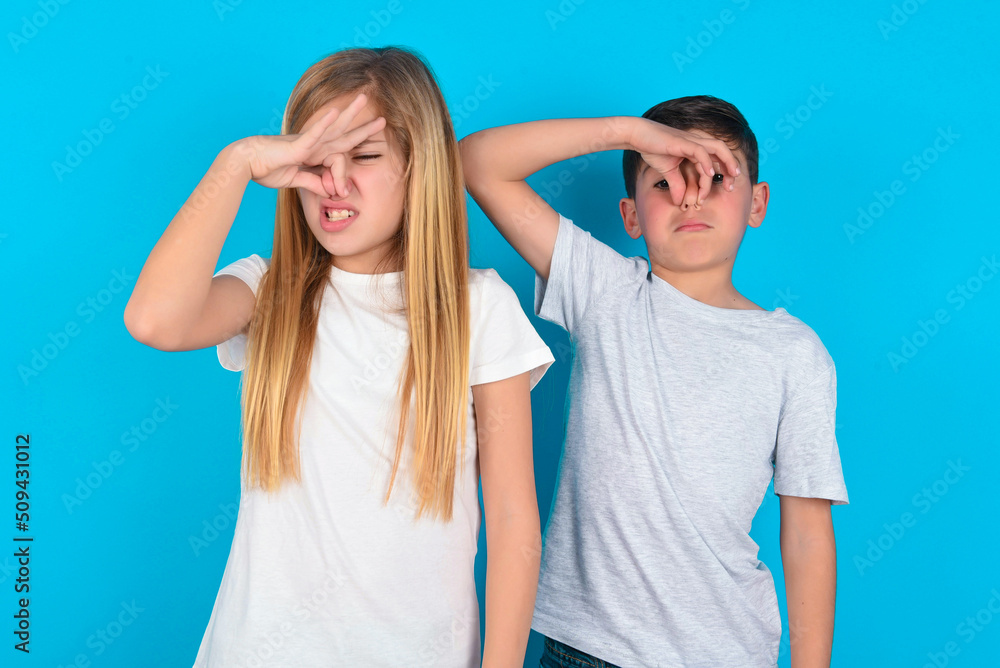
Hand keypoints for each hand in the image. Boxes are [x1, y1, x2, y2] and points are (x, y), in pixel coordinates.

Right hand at [239, 92, 385, 197]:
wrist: (244, 163)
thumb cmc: (266, 169)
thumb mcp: (296, 180)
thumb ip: (314, 182)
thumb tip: (331, 190)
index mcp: (314, 153)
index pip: (340, 153)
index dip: (347, 169)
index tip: (344, 190)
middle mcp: (313, 144)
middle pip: (343, 133)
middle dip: (363, 127)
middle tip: (383, 119)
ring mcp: (306, 142)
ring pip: (332, 127)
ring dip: (348, 113)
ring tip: (363, 99)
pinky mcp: (296, 146)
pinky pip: (313, 134)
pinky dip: (324, 124)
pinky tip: (335, 112)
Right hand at [628, 117, 741, 205]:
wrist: (638, 135)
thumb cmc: (652, 149)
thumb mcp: (668, 171)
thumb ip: (677, 184)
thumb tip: (679, 201)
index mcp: (695, 148)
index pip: (717, 159)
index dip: (725, 172)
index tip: (727, 188)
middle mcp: (697, 142)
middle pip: (723, 151)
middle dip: (731, 167)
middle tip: (732, 186)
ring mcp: (690, 141)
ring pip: (717, 148)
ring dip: (727, 162)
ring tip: (731, 177)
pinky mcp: (682, 142)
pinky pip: (699, 151)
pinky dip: (706, 161)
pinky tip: (709, 173)